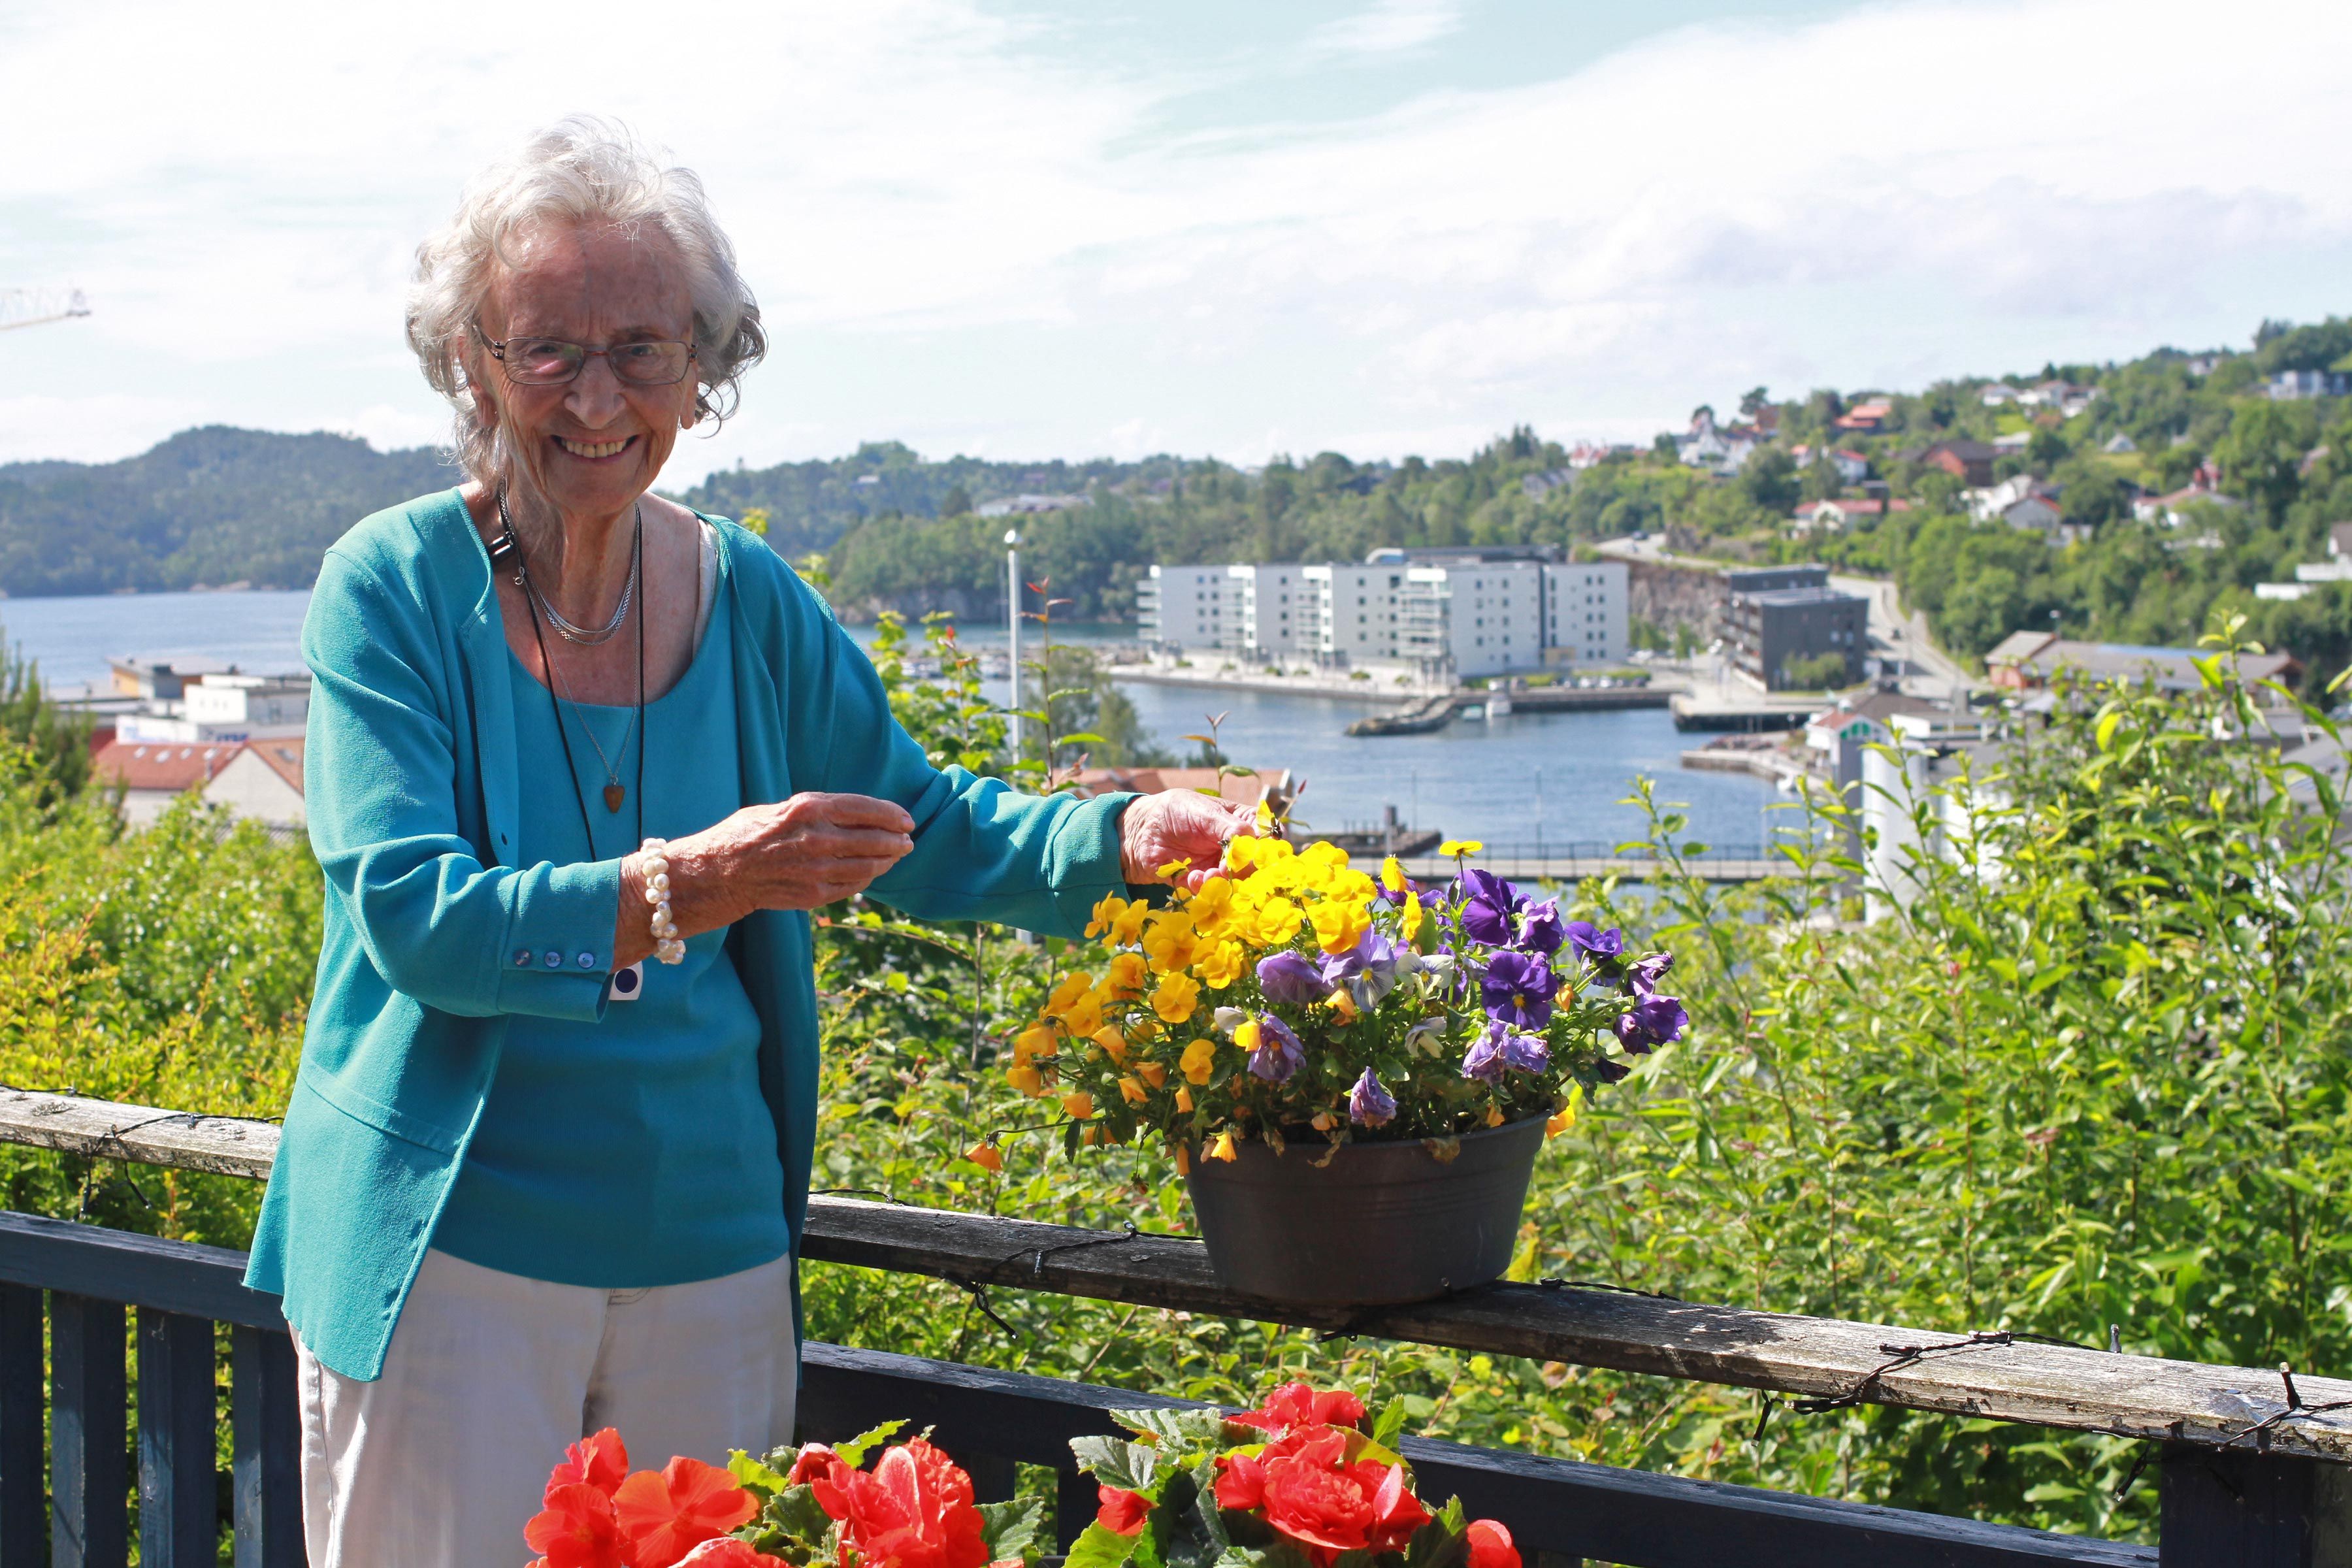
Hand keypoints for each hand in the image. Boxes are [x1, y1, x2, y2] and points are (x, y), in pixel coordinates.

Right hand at [616, 793, 914, 963]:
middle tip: (908, 840)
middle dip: (897, 841)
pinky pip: (852, 886)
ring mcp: (816, 870)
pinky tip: (870, 872)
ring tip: (895, 856)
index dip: (891, 814)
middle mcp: (816, 839)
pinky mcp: (813, 894)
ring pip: (868, 866)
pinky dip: (866, 878)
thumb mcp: (779, 809)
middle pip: (874, 839)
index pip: (864, 808)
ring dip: (887, 861)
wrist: (718, 874)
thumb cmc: (745, 834)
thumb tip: (855, 813)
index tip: (906, 819)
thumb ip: (816, 811)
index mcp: (807, 809)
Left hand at [1120, 791, 1255, 891]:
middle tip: (1226, 868)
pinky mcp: (1205, 882)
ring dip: (1223, 882)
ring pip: (1237, 883)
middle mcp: (1237, 848)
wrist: (1141, 831)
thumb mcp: (1204, 811)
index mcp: (1244, 823)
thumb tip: (1249, 845)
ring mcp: (1222, 867)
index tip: (1254, 855)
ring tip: (1206, 874)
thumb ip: (1229, 827)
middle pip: (1256, 866)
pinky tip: (1191, 877)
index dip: (1266, 850)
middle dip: (1243, 871)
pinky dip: (1205, 889)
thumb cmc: (1176, 811)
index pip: (1268, 839)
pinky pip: (1213, 893)